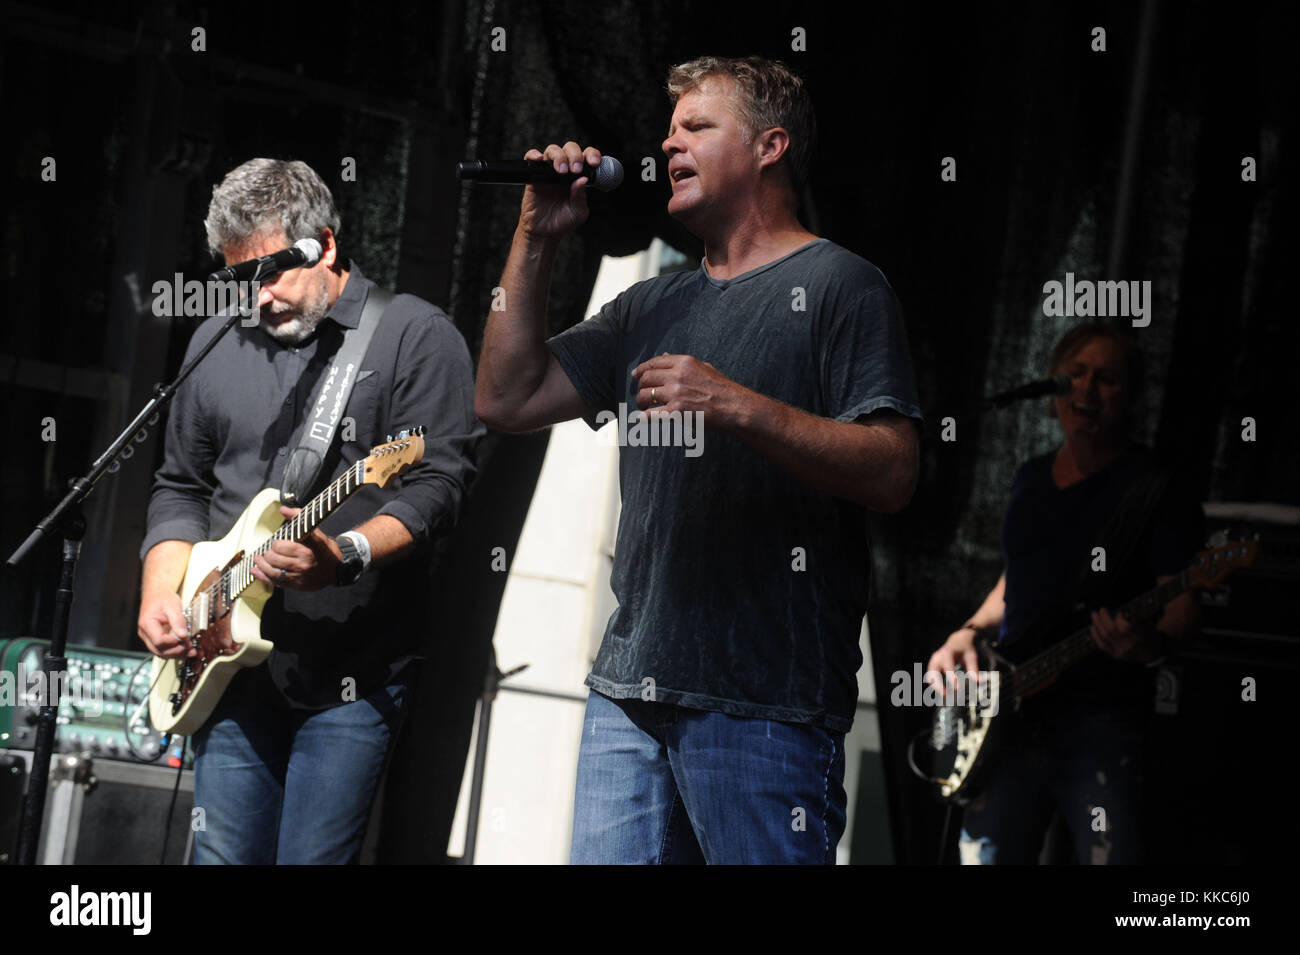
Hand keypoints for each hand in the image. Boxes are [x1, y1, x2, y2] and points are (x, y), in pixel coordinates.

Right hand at [138, 590, 192, 658]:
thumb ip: (178, 621)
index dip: (174, 642)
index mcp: (147, 624)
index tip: (185, 639)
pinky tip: (185, 649)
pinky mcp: (154, 638)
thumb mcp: (173, 606)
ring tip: (191, 651)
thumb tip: (183, 636)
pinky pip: (163, 648)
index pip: (159, 640)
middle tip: (191, 648)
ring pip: (161, 652)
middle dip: (176, 652)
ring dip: (176, 654)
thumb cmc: (162, 597)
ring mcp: (149, 637)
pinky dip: (174, 650)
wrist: (156, 593)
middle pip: (159, 650)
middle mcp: (145, 633)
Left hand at [251, 506, 342, 591]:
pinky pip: (275, 581)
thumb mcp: (318, 534)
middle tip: (271, 550)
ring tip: (259, 559)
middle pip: (276, 556)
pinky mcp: (296, 585)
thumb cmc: (327, 552)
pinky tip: (256, 570)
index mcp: (311, 548)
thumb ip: (301, 519)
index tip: (277, 539)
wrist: (338, 571)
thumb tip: (284, 510)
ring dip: (262, 563)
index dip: (279, 542)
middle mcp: (305, 562)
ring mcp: (300, 576)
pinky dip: (262, 576)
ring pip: (273, 569)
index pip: (288, 543)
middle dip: (270, 551)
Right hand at [519, 142, 602, 238]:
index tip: (594, 163)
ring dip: (559, 157)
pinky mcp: (534, 175)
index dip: (592, 155)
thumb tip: (583, 180)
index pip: (587, 157)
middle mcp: (565, 171)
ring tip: (561, 171)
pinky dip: (534, 154)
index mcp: (579, 177)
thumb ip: (581, 197)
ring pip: (553, 150)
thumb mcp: (578, 212)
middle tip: (576, 170)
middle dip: (575, 156)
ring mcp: (549, 172)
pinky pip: (531, 157)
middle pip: (570, 149)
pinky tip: (539, 159)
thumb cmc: (563, 221)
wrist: (544, 232)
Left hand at [632, 354, 746, 427]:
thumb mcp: (703, 367)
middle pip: (646, 378)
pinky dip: (643, 417)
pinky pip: (651, 414)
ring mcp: (676, 393)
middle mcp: (677, 375)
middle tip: (642, 394)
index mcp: (683, 362)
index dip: (641, 369)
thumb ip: (681, 363)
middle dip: (641, 387)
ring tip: (644, 407)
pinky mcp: (676, 411)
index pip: (654, 362)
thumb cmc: (721, 388)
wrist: (733, 406)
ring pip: (645, 395)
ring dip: (641, 402)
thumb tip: (663, 355)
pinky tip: (641, 419)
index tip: (636, 375)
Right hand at [925, 626, 981, 699]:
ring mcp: (934, 661)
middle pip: (933, 672)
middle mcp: (938, 657)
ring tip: (944, 697)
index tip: (957, 688)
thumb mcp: (971, 656)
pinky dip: (935, 685)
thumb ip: (973, 669)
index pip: (948, 666)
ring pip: (930, 675)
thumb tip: (979, 682)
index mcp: (947, 653)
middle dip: (938, 684)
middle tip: (945, 695)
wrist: (958, 640)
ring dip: (935, 686)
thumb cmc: (965, 648)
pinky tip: (942, 693)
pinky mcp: (933, 666)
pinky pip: (931, 677)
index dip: (952, 677)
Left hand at [1091, 608, 1159, 661]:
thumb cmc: (1150, 637)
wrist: (1152, 654)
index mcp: (1139, 638)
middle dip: (1104, 618)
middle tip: (1101, 610)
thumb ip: (1137, 619)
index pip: (1124, 628)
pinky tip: (1093, 627)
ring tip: (1094, 615)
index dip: (1119, 619)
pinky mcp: (1115, 655)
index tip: (1119, 613)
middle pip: (1111, 630)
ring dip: (1097, 624)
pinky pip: (1102, 645)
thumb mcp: (1149, 626)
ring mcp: (1120, 652)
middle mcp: (1128, 646)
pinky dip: (1096, 636)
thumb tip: (1121, 613)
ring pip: (1104, 637)